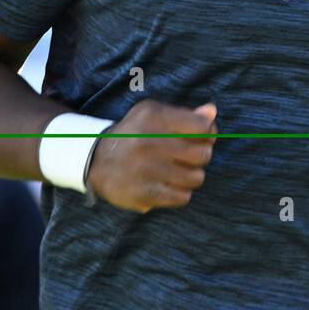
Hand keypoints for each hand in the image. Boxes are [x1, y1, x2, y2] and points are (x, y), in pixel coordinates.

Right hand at [87, 99, 217, 213]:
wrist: (97, 159)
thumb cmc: (135, 134)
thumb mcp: (154, 114)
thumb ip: (186, 114)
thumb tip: (212, 112)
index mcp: (154, 117)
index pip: (202, 127)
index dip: (208, 133)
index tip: (202, 136)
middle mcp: (149, 142)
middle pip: (203, 154)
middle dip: (201, 156)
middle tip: (189, 156)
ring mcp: (146, 169)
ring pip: (196, 178)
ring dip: (191, 176)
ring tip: (178, 171)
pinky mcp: (143, 193)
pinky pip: (182, 197)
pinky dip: (180, 192)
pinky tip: (169, 184)